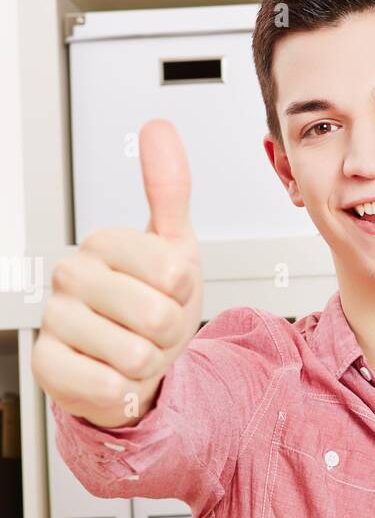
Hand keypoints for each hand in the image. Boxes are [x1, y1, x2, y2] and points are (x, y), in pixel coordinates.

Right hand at [32, 119, 201, 428]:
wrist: (130, 362)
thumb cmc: (152, 303)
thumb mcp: (174, 245)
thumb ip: (168, 189)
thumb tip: (158, 127)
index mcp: (104, 241)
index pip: (174, 274)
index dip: (184, 295)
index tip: (168, 293)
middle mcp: (70, 274)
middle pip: (157, 317)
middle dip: (168, 335)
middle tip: (152, 329)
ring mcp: (54, 319)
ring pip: (134, 355)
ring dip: (147, 364)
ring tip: (133, 349)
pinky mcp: (46, 364)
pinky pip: (107, 386)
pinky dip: (123, 390)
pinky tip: (110, 373)